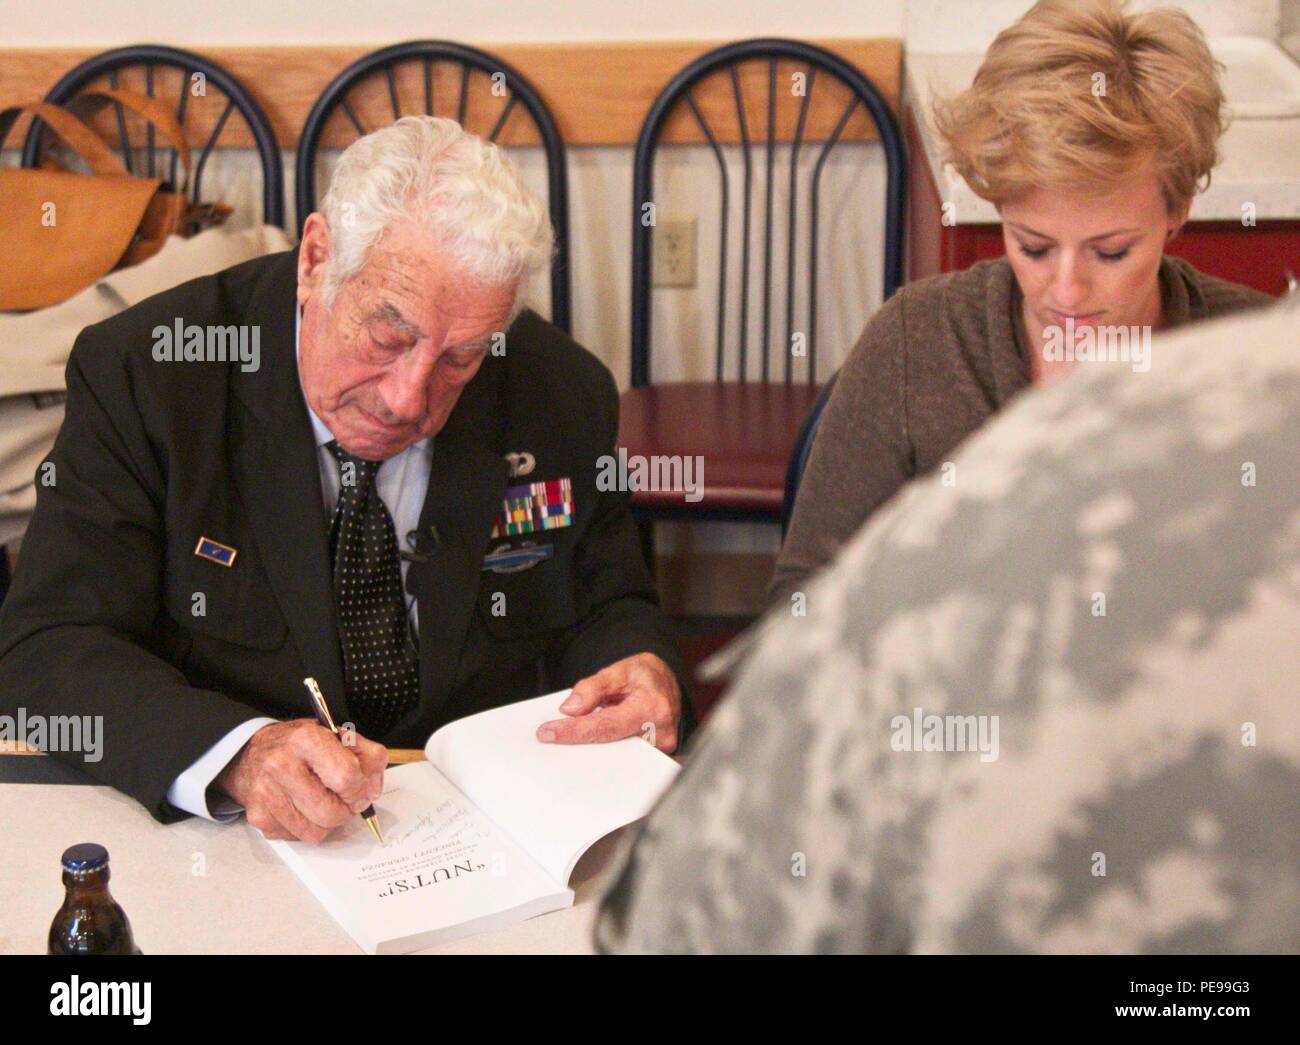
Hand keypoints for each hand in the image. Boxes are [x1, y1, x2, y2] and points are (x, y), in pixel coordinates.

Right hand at [214, 720, 386, 843]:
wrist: (250, 754)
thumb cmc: (299, 746)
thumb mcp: (337, 735)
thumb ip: (367, 755)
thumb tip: (372, 789)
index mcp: (306, 740)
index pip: (347, 778)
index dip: (361, 789)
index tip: (361, 789)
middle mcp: (281, 765)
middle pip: (332, 813)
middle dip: (346, 811)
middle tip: (345, 800)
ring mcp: (266, 794)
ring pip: (316, 833)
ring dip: (328, 823)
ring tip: (323, 801)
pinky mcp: (258, 817)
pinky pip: (297, 838)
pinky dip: (306, 827)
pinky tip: (302, 807)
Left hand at [536, 652, 679, 752]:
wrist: (667, 683)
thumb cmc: (645, 676)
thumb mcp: (618, 670)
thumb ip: (592, 687)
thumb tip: (570, 709)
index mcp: (652, 707)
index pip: (606, 726)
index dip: (574, 731)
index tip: (548, 733)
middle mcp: (660, 733)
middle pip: (610, 749)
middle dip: (579, 746)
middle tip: (552, 740)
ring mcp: (660, 749)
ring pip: (617, 760)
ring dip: (591, 753)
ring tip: (570, 742)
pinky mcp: (655, 758)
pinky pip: (625, 762)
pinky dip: (605, 755)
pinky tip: (589, 748)